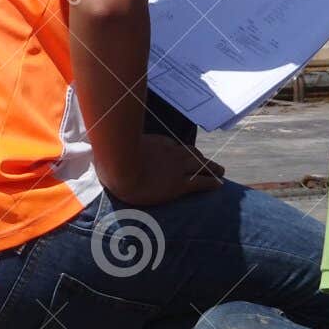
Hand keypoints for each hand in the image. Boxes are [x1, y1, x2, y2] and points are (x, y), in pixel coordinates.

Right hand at [102, 134, 224, 205]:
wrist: (119, 167)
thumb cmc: (111, 158)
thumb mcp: (117, 148)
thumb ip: (120, 148)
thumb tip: (106, 148)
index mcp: (159, 144)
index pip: (177, 147)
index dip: (185, 152)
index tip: (189, 156)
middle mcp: (172, 154)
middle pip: (193, 154)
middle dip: (203, 158)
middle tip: (212, 163)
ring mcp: (177, 168)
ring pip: (202, 165)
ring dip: (213, 168)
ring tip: (221, 171)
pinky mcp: (178, 184)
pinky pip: (201, 181)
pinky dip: (212, 182)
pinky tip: (219, 185)